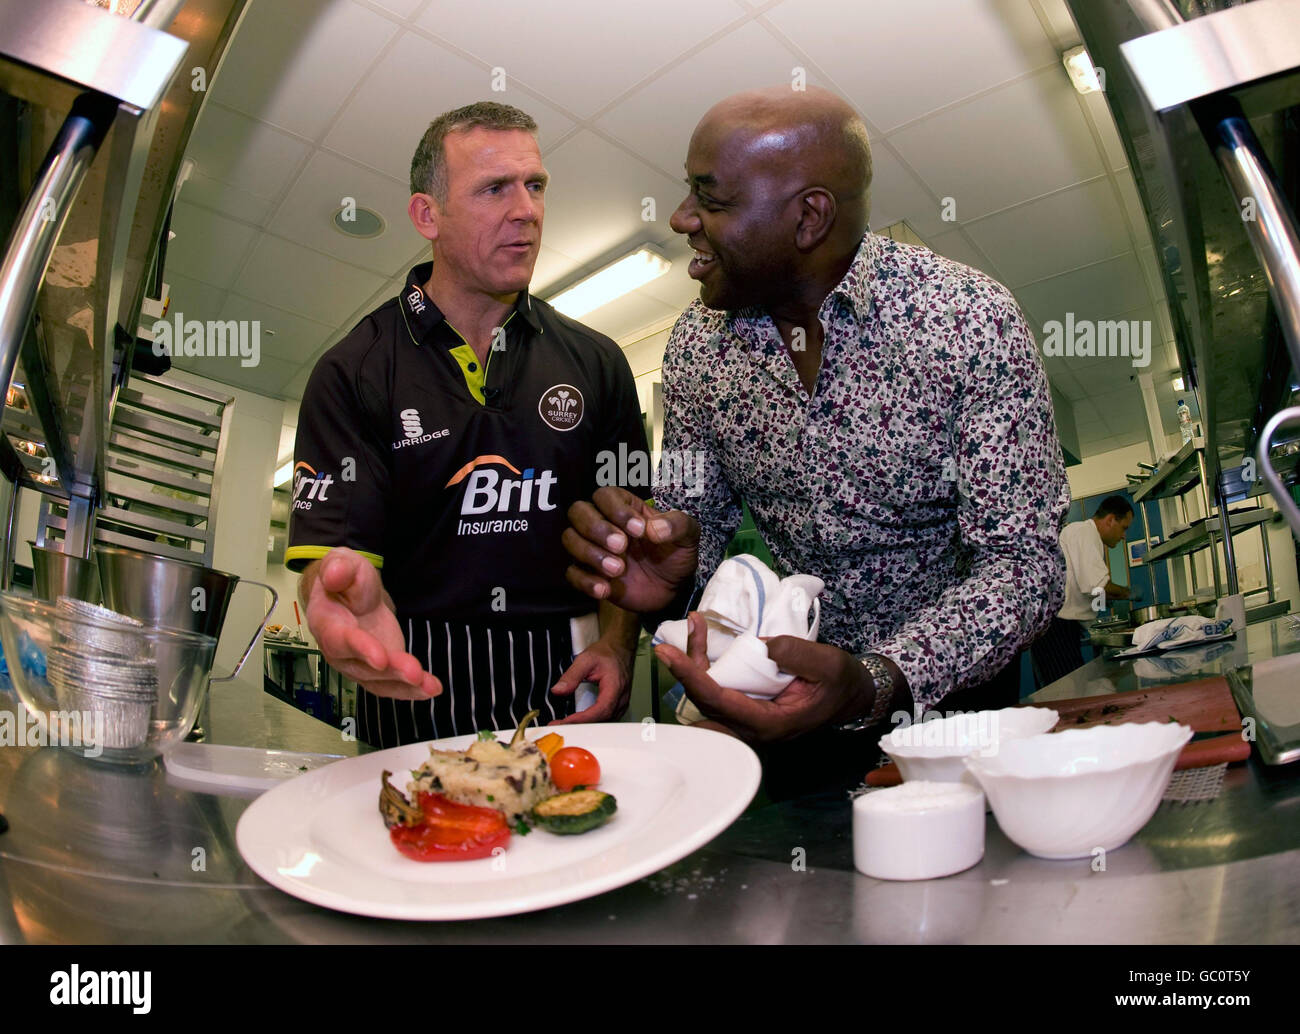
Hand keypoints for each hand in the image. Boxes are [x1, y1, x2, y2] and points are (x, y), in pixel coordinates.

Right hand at [302, 547, 440, 700]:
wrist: (351, 593)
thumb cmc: (346, 578)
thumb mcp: (343, 563)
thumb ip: (339, 568)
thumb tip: (334, 574)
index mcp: (327, 622)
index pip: (341, 640)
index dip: (360, 649)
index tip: (380, 658)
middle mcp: (339, 651)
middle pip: (363, 667)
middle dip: (390, 672)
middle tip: (415, 673)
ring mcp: (358, 664)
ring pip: (379, 681)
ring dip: (405, 686)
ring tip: (429, 686)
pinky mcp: (378, 670)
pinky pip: (392, 684)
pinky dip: (412, 690)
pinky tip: (432, 688)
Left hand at [547, 637, 633, 724]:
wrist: (619, 649)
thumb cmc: (607, 653)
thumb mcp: (586, 659)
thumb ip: (571, 676)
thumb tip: (558, 690)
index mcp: (615, 687)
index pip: (600, 710)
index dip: (583, 719)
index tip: (566, 721)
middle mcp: (621, 698)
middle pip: (602, 719)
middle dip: (580, 725)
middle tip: (560, 724)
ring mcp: (621, 703)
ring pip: (604, 722)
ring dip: (586, 725)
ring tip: (567, 723)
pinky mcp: (618, 705)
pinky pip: (606, 718)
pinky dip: (592, 721)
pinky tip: (580, 720)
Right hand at [563, 486, 699, 612]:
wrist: (673, 590)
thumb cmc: (675, 555)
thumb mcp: (687, 537)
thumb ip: (677, 525)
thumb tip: (653, 528)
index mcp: (625, 508)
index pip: (604, 495)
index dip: (616, 510)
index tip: (639, 530)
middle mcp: (604, 524)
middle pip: (578, 512)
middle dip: (596, 528)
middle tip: (622, 547)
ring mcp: (593, 549)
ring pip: (570, 539)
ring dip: (590, 553)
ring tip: (618, 569)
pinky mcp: (589, 575)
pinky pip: (571, 573)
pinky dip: (585, 581)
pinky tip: (606, 589)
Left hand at [653, 613, 873, 743]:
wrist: (852, 695)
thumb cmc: (841, 682)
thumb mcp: (827, 664)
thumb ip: (795, 654)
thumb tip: (760, 646)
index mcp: (769, 723)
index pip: (719, 702)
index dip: (690, 678)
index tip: (670, 654)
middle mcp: (752, 726)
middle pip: (705, 701)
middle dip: (685, 668)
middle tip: (670, 639)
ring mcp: (748, 718)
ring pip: (708, 694)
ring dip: (694, 662)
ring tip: (693, 625)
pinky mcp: (747, 706)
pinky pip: (719, 688)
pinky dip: (706, 664)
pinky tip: (703, 640)